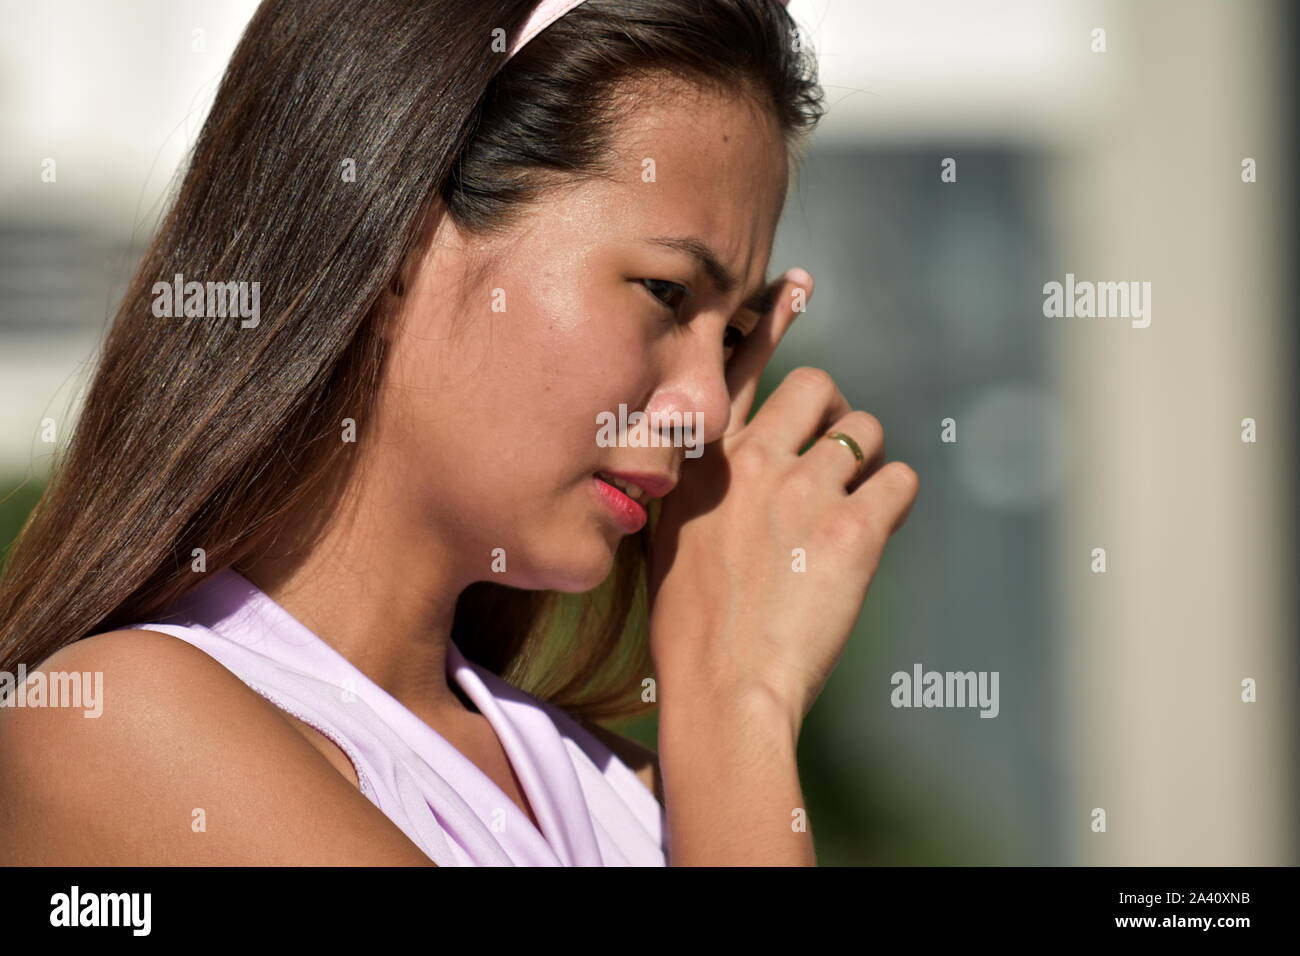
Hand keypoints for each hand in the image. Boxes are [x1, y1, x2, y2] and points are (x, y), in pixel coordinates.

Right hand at [646, 268, 918, 727]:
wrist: (723, 687)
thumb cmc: (690, 628)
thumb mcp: (669, 542)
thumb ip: (701, 489)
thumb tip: (735, 467)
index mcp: (703, 462)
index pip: (737, 368)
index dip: (771, 320)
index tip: (797, 286)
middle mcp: (752, 460)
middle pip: (819, 386)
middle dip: (834, 414)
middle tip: (835, 456)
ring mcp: (804, 490)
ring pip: (866, 430)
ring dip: (868, 458)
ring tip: (854, 503)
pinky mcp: (854, 528)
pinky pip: (900, 479)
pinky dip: (897, 499)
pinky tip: (876, 530)